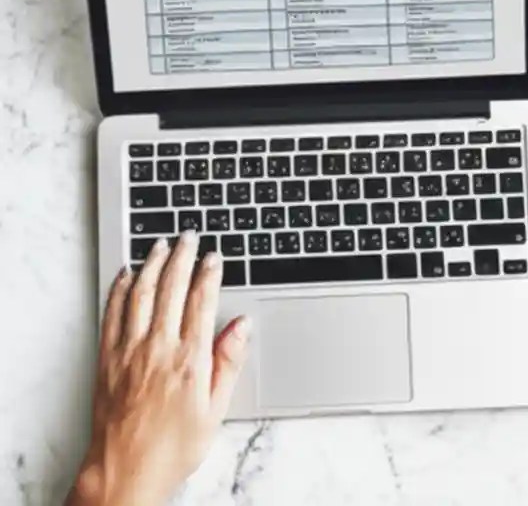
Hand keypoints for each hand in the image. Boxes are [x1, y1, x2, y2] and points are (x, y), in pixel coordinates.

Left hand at [69, 232, 250, 505]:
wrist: (126, 470)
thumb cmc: (173, 447)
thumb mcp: (216, 409)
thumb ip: (229, 362)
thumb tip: (241, 326)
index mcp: (190, 360)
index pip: (201, 302)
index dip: (208, 274)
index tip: (213, 256)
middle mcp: (158, 349)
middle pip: (170, 289)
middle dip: (180, 258)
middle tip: (188, 237)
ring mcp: (129, 352)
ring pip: (139, 294)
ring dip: (150, 265)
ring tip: (159, 245)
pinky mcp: (107, 360)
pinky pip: (112, 314)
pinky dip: (119, 290)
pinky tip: (125, 276)